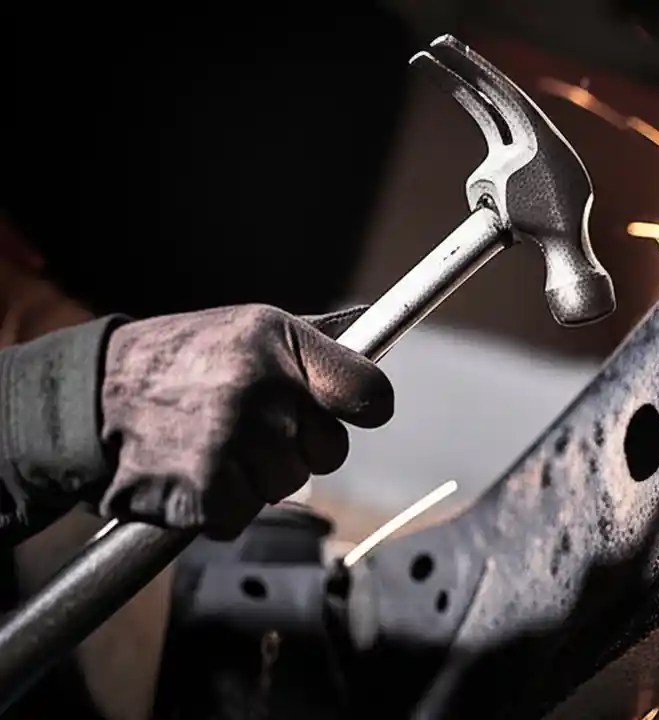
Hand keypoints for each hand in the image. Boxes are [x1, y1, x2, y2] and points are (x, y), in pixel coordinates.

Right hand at [99, 304, 391, 537]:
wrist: (89, 395)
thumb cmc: (182, 360)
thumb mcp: (251, 329)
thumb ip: (314, 347)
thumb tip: (375, 337)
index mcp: (280, 342)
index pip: (368, 393)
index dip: (364, 409)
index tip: (351, 412)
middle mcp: (261, 388)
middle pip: (330, 452)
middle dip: (297, 448)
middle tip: (249, 427)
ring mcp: (233, 441)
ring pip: (286, 487)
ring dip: (254, 478)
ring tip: (211, 443)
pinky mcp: (204, 490)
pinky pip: (242, 516)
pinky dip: (219, 506)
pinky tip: (192, 471)